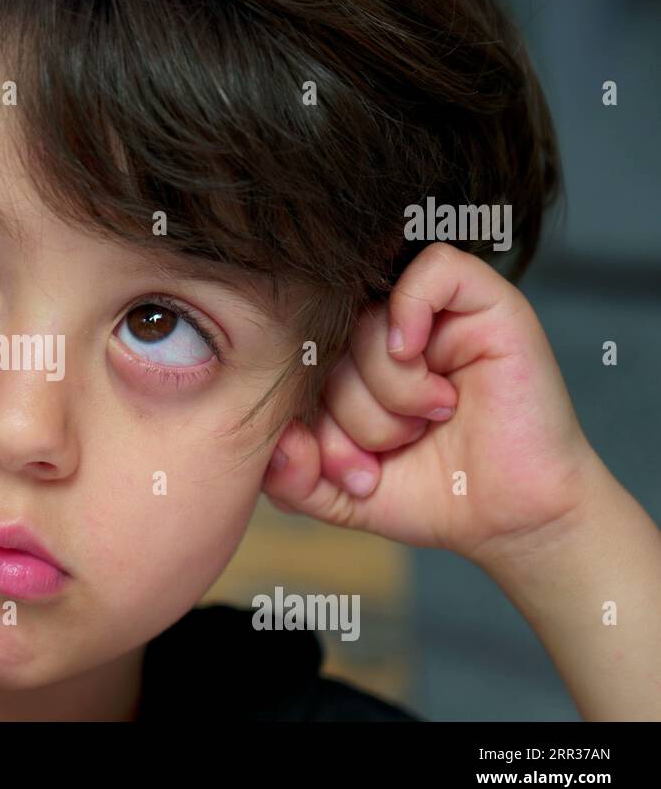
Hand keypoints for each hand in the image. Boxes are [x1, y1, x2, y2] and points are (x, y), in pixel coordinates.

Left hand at [262, 242, 599, 563]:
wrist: (512, 520)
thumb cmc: (432, 495)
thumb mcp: (337, 493)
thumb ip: (288, 475)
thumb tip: (276, 438)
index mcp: (346, 364)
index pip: (293, 364)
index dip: (308, 420)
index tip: (344, 471)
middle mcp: (384, 333)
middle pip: (326, 344)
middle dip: (350, 417)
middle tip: (390, 451)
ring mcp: (433, 315)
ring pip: (367, 320)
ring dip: (388, 393)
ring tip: (425, 424)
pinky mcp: (486, 303)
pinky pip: (431, 269)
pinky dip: (411, 314)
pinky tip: (418, 361)